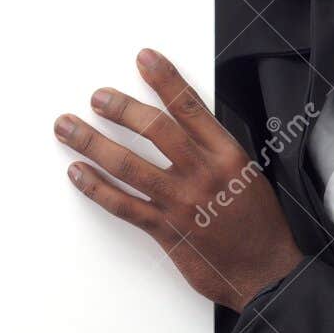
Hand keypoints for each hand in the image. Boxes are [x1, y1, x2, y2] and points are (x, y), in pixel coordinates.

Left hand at [54, 47, 303, 312]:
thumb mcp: (246, 174)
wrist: (266, 274)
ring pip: (128, 165)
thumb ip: (212, 150)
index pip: (190, 106)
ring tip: (67, 127)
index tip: (144, 58)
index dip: (164, 79)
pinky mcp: (166, 230)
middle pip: (154, 130)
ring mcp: (181, 203)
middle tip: (97, 97)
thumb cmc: (258, 225)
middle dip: (121, 108)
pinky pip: (122, 205)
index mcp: (226, 155)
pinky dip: (95, 188)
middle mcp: (202, 174)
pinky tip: (78, 172)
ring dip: (92, 143)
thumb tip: (181, 124)